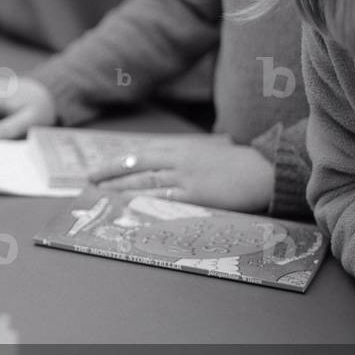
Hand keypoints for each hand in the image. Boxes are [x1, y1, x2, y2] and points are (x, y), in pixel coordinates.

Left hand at [90, 140, 274, 212]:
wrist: (264, 170)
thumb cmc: (237, 164)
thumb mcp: (205, 154)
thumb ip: (183, 159)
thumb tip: (163, 168)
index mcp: (181, 148)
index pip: (141, 153)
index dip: (119, 161)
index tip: (101, 167)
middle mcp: (179, 159)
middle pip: (136, 164)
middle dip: (111, 172)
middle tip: (90, 180)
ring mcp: (187, 176)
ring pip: (146, 181)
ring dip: (122, 188)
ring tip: (103, 194)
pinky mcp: (198, 194)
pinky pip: (167, 198)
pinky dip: (147, 201)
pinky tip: (132, 206)